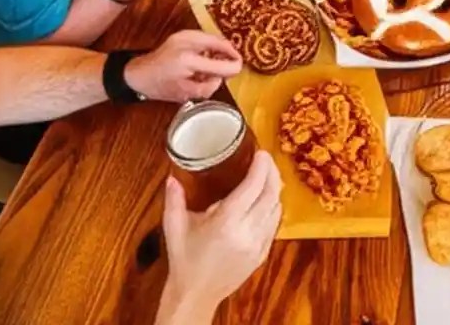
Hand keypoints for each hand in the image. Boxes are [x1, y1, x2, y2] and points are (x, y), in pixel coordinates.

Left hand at [125, 30, 242, 101]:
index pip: (221, 64)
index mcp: (189, 60)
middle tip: (233, 64)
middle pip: (220, 43)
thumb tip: (222, 78)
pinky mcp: (182, 34)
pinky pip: (205, 37)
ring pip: (213, 39)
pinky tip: (207, 58)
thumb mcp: (186, 93)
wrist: (138, 74)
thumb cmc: (160, 86)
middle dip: (230, 54)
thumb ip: (208, 86)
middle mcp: (188, 43)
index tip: (239, 70)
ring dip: (220, 50)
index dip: (233, 68)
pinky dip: (211, 47)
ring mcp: (185, 35)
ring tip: (218, 64)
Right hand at [158, 151, 282, 318]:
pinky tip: (265, 201)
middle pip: (271, 194)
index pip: (253, 186)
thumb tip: (172, 177)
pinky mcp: (263, 253)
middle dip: (272, 173)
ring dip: (274, 190)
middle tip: (265, 160)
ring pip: (277, 208)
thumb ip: (174, 199)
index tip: (261, 153)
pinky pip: (275, 224)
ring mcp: (258, 244)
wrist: (196, 295)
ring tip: (266, 176)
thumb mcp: (174, 227)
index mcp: (226, 222)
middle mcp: (247, 232)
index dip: (261, 166)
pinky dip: (273, 208)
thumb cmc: (185, 261)